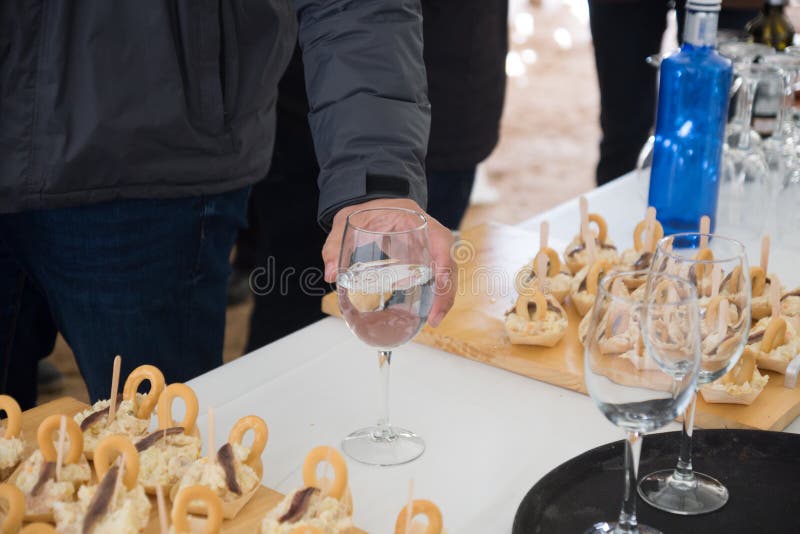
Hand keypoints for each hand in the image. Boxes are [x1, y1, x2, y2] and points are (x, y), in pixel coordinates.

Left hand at [322, 198, 455, 326]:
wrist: (374, 204)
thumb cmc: (366, 210)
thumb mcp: (347, 221)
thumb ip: (335, 244)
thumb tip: (330, 275)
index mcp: (416, 220)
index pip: (440, 240)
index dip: (443, 263)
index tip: (439, 283)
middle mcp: (430, 234)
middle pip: (448, 263)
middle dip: (446, 292)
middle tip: (434, 318)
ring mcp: (430, 249)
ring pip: (447, 274)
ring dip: (444, 298)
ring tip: (433, 321)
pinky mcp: (425, 260)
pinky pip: (436, 278)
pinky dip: (435, 296)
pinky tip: (427, 314)